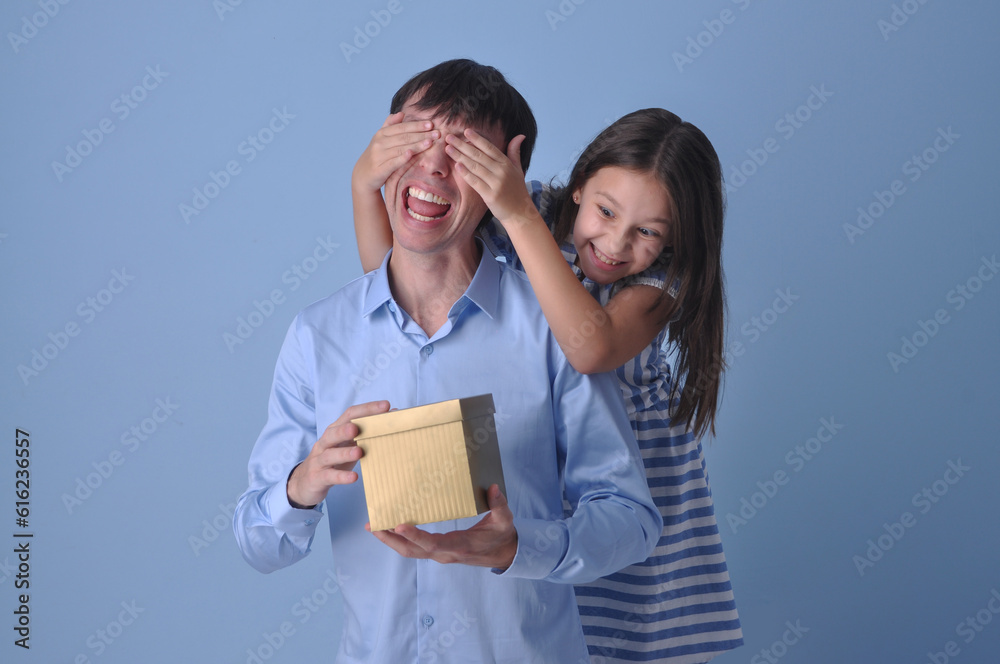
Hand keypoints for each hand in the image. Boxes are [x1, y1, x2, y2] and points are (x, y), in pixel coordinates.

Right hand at [286, 400, 389, 507]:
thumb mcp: (348, 445)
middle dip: (346, 429)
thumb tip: (393, 415)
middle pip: (333, 432)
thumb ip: (366, 432)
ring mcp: (319, 460)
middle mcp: (325, 442)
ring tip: (359, 452)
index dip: (366, 409)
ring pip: (329, 454)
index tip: (385, 406)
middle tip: (358, 427)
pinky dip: (341, 477)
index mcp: (335, 431)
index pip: (349, 415)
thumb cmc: (333, 460)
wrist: (306, 482)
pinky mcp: (318, 477)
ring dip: (344, 452)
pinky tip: (353, 477)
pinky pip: (329, 476)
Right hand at [352, 113, 439, 192]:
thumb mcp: (381, 139)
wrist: (363, 176)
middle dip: (422, 135)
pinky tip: (411, 154)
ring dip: (417, 145)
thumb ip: (390, 125)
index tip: (431, 124)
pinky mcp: (380, 169)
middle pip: (404, 137)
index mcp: (382, 134)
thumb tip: (401, 113)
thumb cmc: (377, 156)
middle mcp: (379, 142)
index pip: (402, 127)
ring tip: (430, 143)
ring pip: (401, 149)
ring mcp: (379, 156)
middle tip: (437, 134)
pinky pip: (393, 162)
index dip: (417, 125)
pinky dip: (402, 158)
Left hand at [368, 484, 517, 569]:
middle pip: (412, 551)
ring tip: (374, 526)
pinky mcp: (438, 551)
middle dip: (390, 539)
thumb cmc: (502, 536)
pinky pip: (415, 548)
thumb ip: (499, 505)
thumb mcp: (505, 520)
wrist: (504, 555)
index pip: (432, 544)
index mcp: (460, 546)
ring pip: (410, 551)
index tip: (398, 525)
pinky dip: (399, 539)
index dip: (415, 536)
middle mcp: (445, 553)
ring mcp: (440, 554)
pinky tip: (389, 528)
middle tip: (373, 526)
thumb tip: (492, 487)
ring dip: (390, 540)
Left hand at [444, 130, 538, 226]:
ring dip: (460, 156)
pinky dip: (466, 173)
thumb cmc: (517, 190)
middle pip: (479, 155)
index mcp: (507, 164)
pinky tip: (457, 165)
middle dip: (463, 145)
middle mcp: (502, 171)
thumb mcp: (518, 169)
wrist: (520, 213)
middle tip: (449, 137)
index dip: (477, 139)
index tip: (466, 131)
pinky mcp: (490, 195)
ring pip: (475, 167)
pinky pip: (475, 182)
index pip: (490, 148)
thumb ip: (515, 152)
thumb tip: (520, 135)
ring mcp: (496, 183)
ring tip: (448, 149)